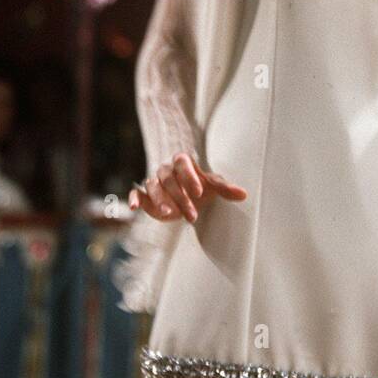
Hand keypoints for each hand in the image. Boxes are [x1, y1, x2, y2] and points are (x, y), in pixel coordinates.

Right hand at [129, 153, 246, 224]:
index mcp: (183, 162)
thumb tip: (243, 194)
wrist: (188, 197)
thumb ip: (225, 188)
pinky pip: (136, 193)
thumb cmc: (202, 188)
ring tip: (168, 214)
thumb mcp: (213, 187)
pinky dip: (134, 198)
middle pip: (169, 180)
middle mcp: (166, 170)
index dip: (189, 177)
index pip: (183, 162)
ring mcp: (154, 182)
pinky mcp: (145, 196)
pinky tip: (135, 208)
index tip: (199, 193)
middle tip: (192, 215)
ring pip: (153, 186)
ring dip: (160, 200)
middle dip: (180, 198)